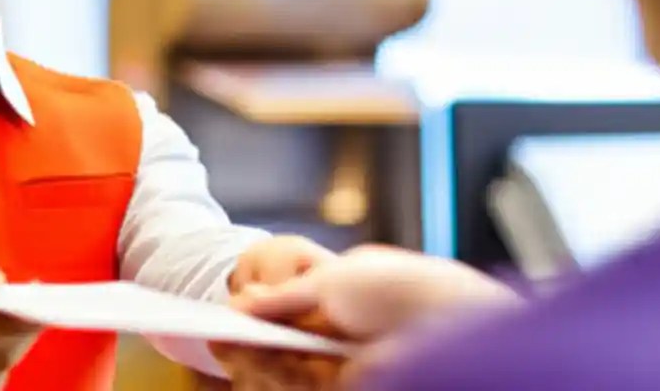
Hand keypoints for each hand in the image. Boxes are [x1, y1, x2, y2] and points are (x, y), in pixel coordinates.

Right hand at [216, 245, 521, 389]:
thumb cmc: (398, 288)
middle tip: (219, 334)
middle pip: (282, 350)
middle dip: (248, 343)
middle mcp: (345, 341)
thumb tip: (242, 305)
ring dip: (252, 360)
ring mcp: (345, 370)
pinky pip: (295, 387)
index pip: (291, 319)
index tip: (227, 319)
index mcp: (346, 306)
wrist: (440, 318)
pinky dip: (268, 375)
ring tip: (228, 343)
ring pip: (284, 374)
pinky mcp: (344, 389)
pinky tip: (248, 359)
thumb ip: (284, 297)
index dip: (258, 320)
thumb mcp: (331, 280)